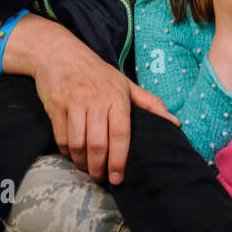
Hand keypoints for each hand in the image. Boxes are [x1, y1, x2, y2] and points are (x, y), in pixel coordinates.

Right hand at [29, 28, 178, 184]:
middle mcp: (95, 99)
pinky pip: (62, 138)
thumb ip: (150, 104)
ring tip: (87, 167)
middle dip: (99, 167)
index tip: (118, 177)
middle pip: (98, 143)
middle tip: (101, 178)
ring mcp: (74, 102)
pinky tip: (73, 154)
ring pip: (78, 144)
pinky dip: (67, 153)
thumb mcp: (125, 83)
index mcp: (117, 95)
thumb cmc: (97, 72)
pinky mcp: (55, 106)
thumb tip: (175, 123)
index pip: (121, 133)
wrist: (60, 54)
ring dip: (82, 162)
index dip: (120, 160)